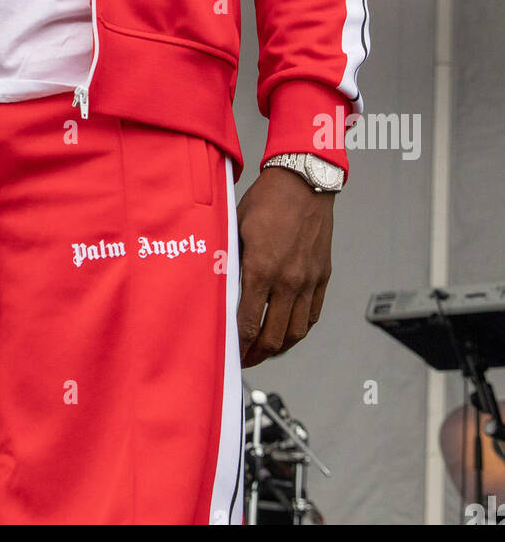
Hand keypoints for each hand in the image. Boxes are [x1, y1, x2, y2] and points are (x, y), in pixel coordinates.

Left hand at [235, 166, 334, 367]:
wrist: (303, 182)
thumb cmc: (266, 201)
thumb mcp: (236, 228)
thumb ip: (231, 262)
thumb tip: (218, 289)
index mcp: (261, 269)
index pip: (248, 322)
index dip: (238, 345)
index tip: (231, 353)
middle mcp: (287, 280)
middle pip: (273, 336)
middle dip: (257, 354)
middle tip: (245, 360)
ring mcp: (308, 280)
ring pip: (295, 332)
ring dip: (279, 348)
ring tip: (265, 352)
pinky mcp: (322, 276)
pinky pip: (312, 315)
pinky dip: (300, 330)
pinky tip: (288, 332)